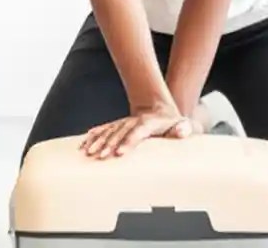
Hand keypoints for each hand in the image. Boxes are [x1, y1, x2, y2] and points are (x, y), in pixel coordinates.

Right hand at [80, 102, 196, 159]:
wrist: (161, 111)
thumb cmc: (174, 125)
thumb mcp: (183, 125)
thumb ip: (184, 128)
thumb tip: (182, 130)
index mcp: (148, 123)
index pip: (137, 132)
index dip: (128, 142)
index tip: (119, 153)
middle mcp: (133, 122)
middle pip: (119, 133)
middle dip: (108, 145)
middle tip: (100, 157)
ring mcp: (123, 123)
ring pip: (108, 131)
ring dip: (97, 141)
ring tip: (88, 152)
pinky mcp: (117, 126)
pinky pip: (102, 130)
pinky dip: (92, 136)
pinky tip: (83, 144)